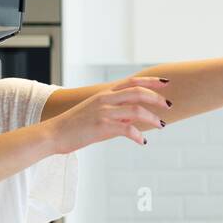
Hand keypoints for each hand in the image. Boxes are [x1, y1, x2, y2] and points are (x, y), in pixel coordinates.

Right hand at [47, 76, 171, 150]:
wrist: (53, 134)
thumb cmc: (75, 126)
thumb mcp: (96, 112)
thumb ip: (115, 112)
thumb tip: (134, 118)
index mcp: (105, 94)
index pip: (132, 82)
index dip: (151, 81)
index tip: (166, 83)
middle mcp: (105, 99)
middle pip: (138, 92)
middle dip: (156, 98)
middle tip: (169, 106)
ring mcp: (103, 112)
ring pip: (136, 110)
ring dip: (152, 118)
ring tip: (161, 125)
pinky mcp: (101, 126)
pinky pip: (127, 128)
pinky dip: (138, 135)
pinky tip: (142, 141)